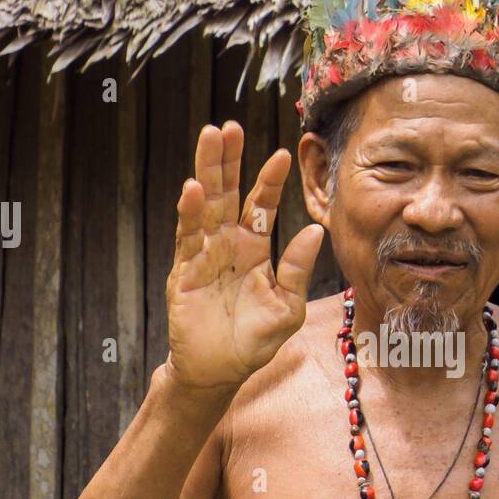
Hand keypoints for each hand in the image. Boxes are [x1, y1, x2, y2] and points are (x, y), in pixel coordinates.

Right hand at [165, 122, 323, 390]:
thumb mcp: (287, 308)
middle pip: (226, 194)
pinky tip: (191, 189)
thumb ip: (297, 270)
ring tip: (209, 137)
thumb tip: (315, 230)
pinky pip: (186, 238)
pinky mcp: (183, 273)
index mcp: (253, 249)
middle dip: (227, 160)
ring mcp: (202, 256)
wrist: (218, 373)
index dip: (269, 180)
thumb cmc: (252, 341)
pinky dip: (188, 214)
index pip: (260, 206)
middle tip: (229, 126)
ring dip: (206, 172)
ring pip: (204, 205)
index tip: (281, 153)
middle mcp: (226, 245)